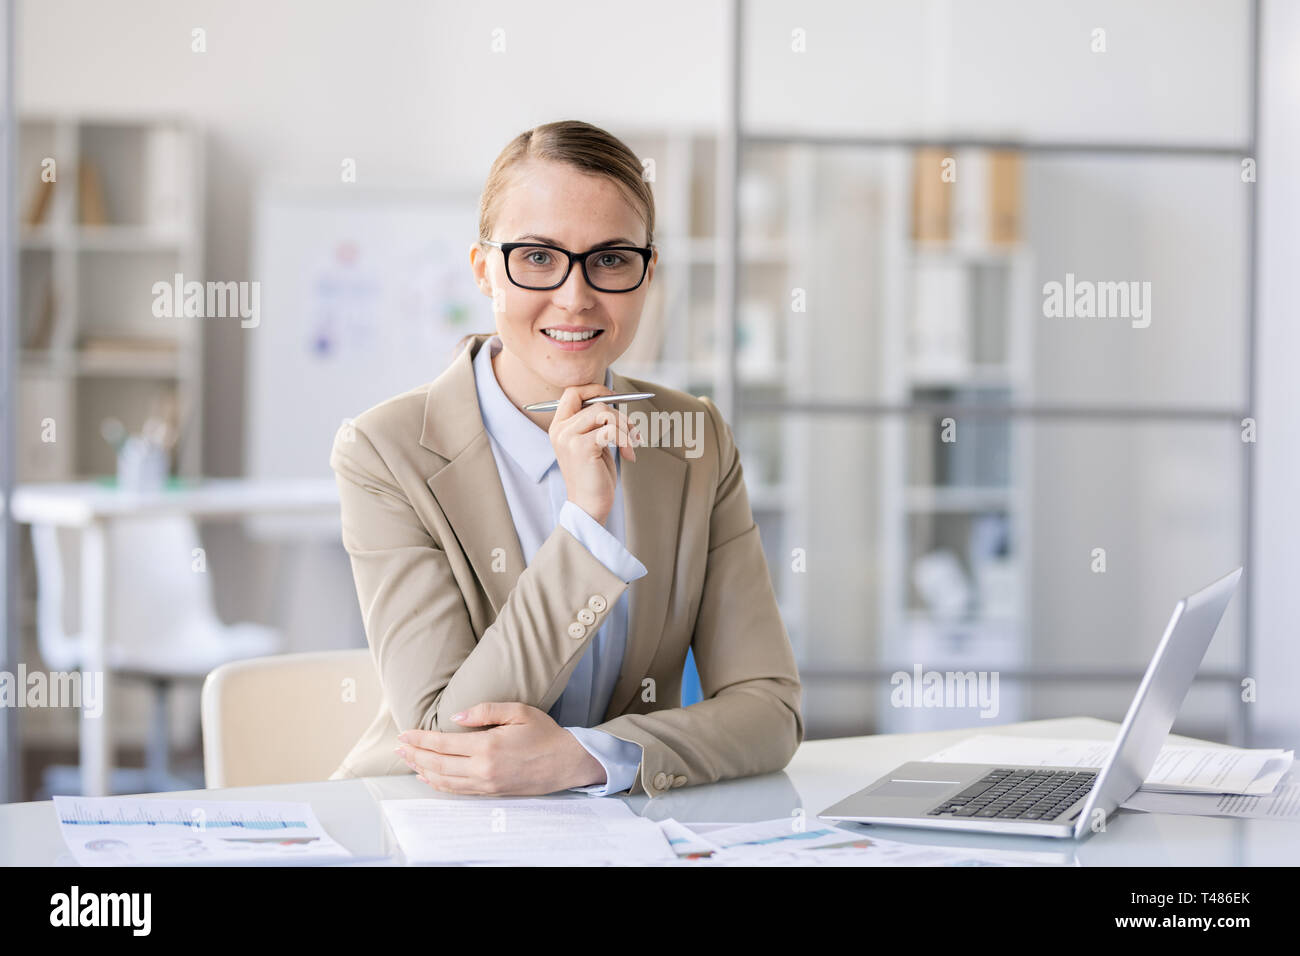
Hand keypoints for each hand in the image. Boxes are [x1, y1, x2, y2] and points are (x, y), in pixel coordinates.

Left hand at [394, 702, 606, 794]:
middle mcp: (483, 769)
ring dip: (422, 770)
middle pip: (437, 764)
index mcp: (488, 746)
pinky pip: (457, 790)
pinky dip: (438, 784)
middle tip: (398, 748)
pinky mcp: (491, 792)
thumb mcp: (518, 711)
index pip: (443, 744)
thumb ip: (485, 711)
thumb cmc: (544, 734)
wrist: (567, 762)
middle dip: (414, 756)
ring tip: (407, 760)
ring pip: (444, 780)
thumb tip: (455, 715)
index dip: (420, 740)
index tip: (404, 734)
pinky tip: (428, 776)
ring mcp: (486, 784)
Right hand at [549, 384, 640, 524]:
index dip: (596, 389)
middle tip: (631, 431)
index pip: (573, 391)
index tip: (615, 398)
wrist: (589, 506)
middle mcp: (560, 429)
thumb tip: (613, 399)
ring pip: (604, 413)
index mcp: (559, 426)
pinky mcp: (581, 447)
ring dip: (625, 428)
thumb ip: (595, 422)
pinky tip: (628, 455)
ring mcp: (568, 438)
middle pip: (594, 402)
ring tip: (630, 445)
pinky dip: (626, 440)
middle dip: (619, 414)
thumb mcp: (593, 443)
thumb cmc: (594, 476)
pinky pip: (610, 429)